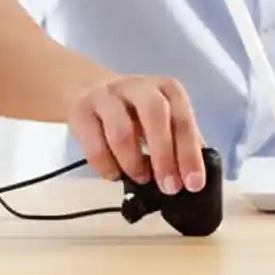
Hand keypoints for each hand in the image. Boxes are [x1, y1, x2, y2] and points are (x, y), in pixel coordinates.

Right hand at [66, 75, 206, 194]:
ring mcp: (106, 97)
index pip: (182, 118)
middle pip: (154, 113)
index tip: (193, 184)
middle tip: (169, 187)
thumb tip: (193, 176)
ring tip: (141, 178)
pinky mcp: (81, 112)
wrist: (88, 89)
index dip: (190, 153)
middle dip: (164, 154)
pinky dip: (107, 166)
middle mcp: (137, 86)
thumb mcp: (164, 118)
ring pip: (121, 130)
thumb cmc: (135, 111)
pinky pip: (94, 145)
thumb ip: (180, 141)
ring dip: (134, 162)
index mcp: (166, 88)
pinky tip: (114, 174)